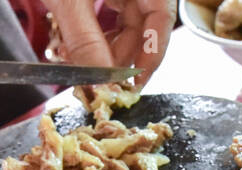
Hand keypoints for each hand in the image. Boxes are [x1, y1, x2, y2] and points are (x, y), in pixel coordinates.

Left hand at [45, 0, 175, 83]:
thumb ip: (86, 40)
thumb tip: (100, 84)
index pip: (162, 16)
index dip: (152, 53)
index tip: (133, 82)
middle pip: (145, 23)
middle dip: (121, 55)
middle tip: (99, 80)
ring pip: (129, 22)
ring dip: (107, 47)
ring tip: (81, 60)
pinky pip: (114, 13)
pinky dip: (99, 33)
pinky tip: (79, 45)